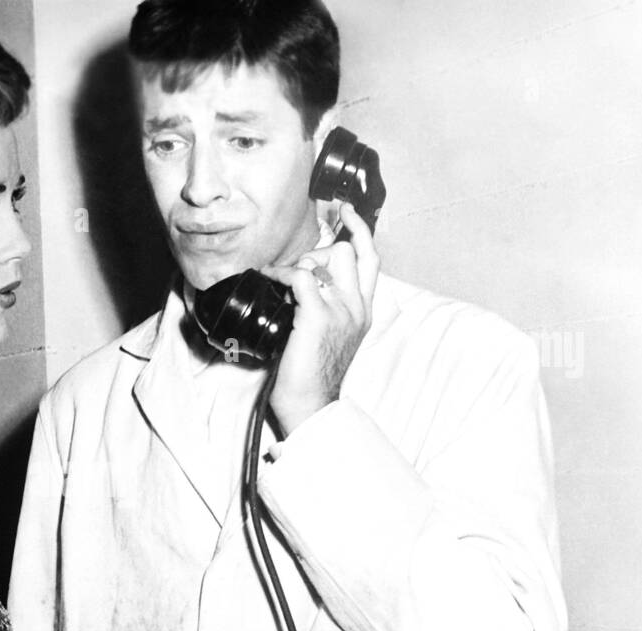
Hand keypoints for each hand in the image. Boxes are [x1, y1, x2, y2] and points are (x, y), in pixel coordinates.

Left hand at [263, 201, 379, 436]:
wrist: (311, 407)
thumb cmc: (313, 378)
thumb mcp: (331, 339)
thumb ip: (327, 312)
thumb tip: (303, 290)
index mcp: (364, 312)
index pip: (371, 259)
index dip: (359, 230)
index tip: (346, 213)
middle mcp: (358, 307)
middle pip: (353, 250)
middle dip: (323, 247)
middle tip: (300, 261)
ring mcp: (340, 311)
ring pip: (331, 257)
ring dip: (303, 260)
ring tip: (282, 277)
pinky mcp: (317, 317)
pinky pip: (301, 276)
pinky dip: (282, 272)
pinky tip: (270, 278)